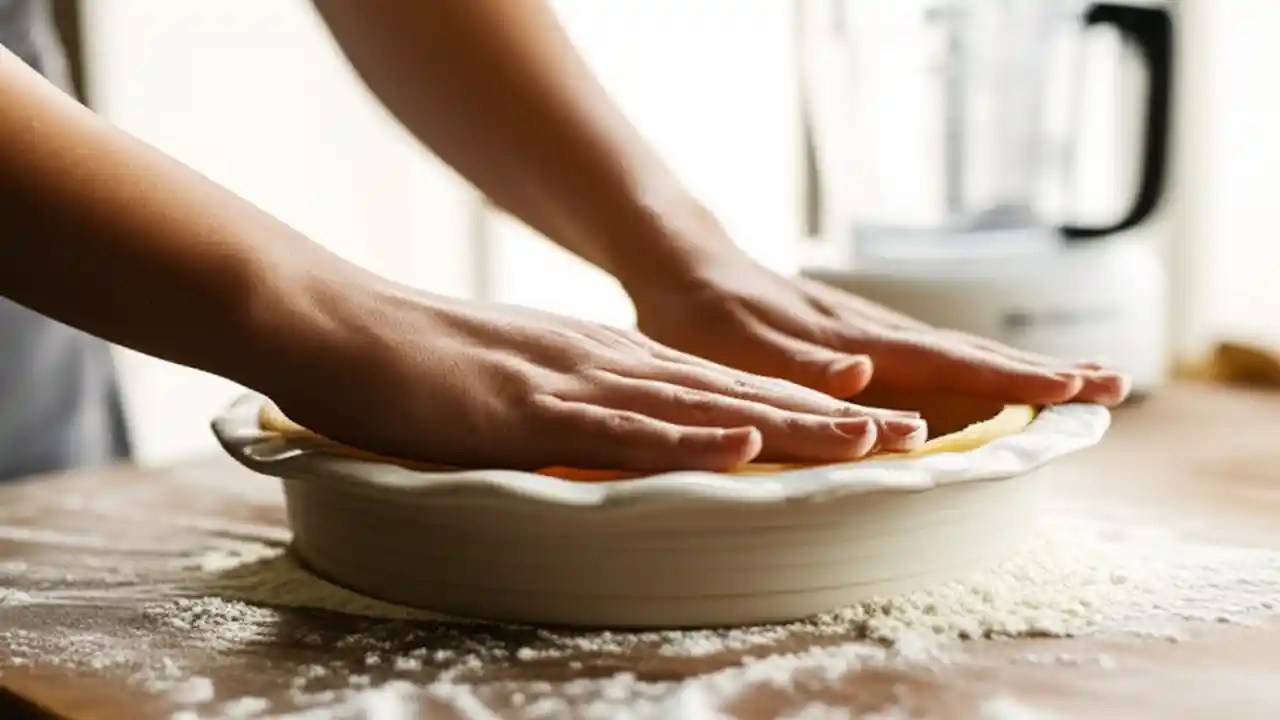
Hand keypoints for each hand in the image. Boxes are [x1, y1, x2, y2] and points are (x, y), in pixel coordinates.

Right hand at [263, 278, 927, 472]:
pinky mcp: (527, 406)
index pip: (717, 391)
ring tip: (868, 440)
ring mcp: (570, 381)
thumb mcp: (517, 389)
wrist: (337, 326)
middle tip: (905, 434)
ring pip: (699, 407)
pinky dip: (688, 438)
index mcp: (604, 362)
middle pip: (733, 395)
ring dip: (789, 426)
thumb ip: (572, 414)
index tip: (864, 430)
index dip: (797, 411)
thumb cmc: (417, 369)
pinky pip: (619, 427)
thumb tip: (616, 447)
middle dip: (824, 418)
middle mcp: (604, 364)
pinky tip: (743, 445)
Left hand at [627, 250, 1129, 406]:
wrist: (685, 266)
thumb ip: (801, 367)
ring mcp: (871, 329)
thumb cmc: (706, 318)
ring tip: (1082, 378)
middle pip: (972, 354)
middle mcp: (874, 333)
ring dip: (1021, 365)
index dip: (1012, 381)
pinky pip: (932, 350)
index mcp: (856, 343)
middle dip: (1043, 371)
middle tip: (1115, 387)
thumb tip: (868, 380)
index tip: (1076, 391)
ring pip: (958, 349)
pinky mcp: (859, 331)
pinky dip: (977, 363)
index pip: (949, 364)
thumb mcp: (741, 349)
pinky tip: (997, 373)